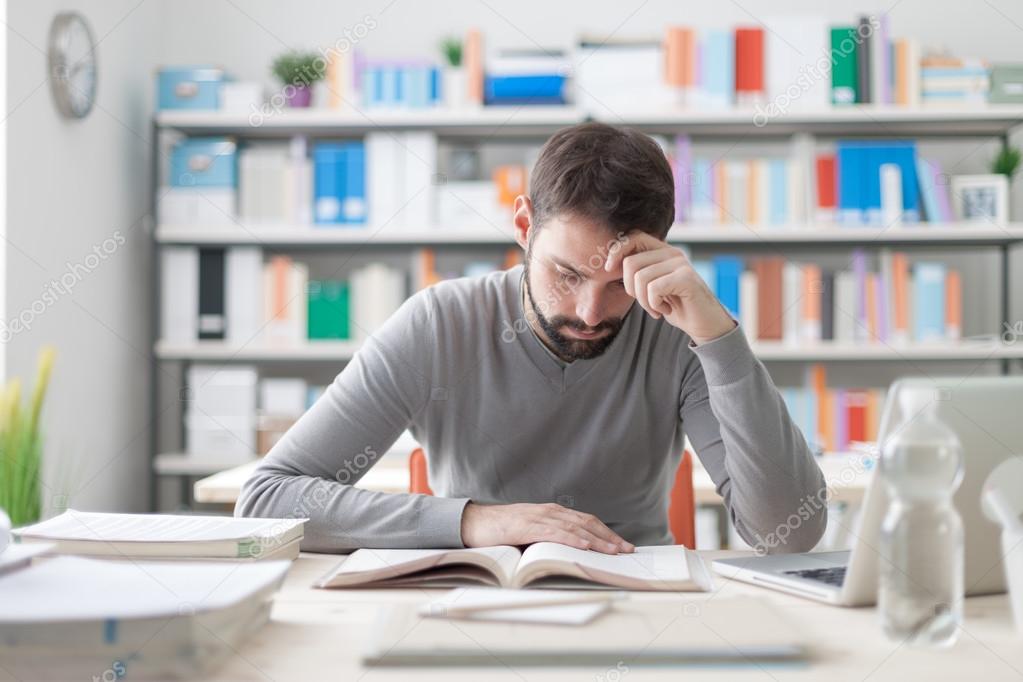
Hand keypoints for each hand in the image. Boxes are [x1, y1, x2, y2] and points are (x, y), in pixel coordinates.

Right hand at [460, 502, 634, 553]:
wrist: (473, 522)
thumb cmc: (500, 530)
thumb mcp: (530, 533)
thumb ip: (549, 538)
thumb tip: (570, 554)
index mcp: (552, 512)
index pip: (586, 521)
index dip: (606, 532)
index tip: (622, 545)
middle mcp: (549, 511)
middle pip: (587, 523)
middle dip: (609, 537)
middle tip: (627, 550)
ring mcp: (539, 517)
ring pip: (575, 528)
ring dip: (597, 540)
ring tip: (613, 550)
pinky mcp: (527, 526)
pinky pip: (555, 533)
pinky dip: (573, 539)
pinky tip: (585, 546)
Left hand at [604, 231, 734, 344]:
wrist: (704, 325)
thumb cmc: (675, 306)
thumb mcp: (651, 287)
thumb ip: (638, 272)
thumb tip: (609, 264)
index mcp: (663, 252)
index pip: (633, 237)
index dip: (616, 251)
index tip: (608, 270)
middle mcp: (672, 253)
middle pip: (630, 263)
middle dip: (630, 289)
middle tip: (646, 302)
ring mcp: (681, 264)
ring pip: (640, 278)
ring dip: (644, 302)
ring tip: (657, 308)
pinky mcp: (686, 278)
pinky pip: (654, 289)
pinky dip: (654, 304)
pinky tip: (665, 310)